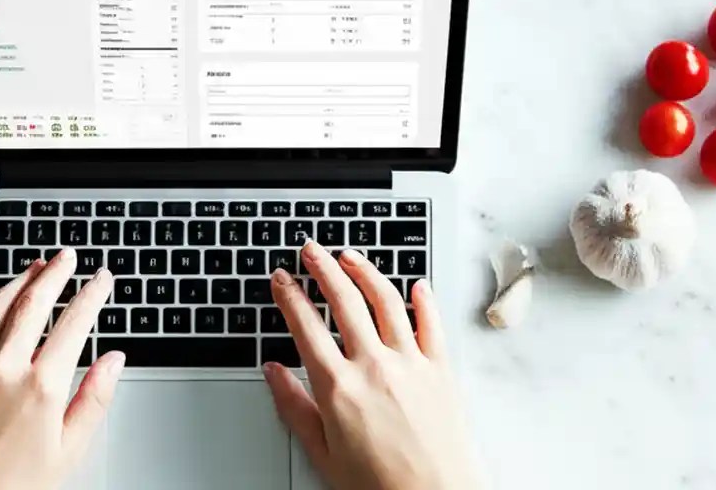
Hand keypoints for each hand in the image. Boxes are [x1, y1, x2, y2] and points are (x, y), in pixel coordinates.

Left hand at [0, 250, 124, 489]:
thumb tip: (113, 361)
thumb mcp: (69, 451)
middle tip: (67, 258)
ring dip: (16, 280)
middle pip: (32, 301)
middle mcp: (3, 369)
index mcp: (41, 387)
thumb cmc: (13, 489)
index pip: (74, 323)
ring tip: (33, 267)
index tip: (101, 280)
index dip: (92, 294)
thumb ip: (94, 399)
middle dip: (54, 273)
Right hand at [263, 241, 482, 489]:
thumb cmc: (380, 486)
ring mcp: (410, 364)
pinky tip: (416, 285)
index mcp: (338, 387)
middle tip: (311, 250)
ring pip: (386, 300)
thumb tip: (273, 373)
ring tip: (351, 256)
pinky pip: (431, 324)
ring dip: (365, 271)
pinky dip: (423, 299)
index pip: (305, 326)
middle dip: (323, 267)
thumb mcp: (322, 452)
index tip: (282, 279)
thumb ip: (294, 406)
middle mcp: (374, 366)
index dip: (289, 296)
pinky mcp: (441, 370)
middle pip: (344, 300)